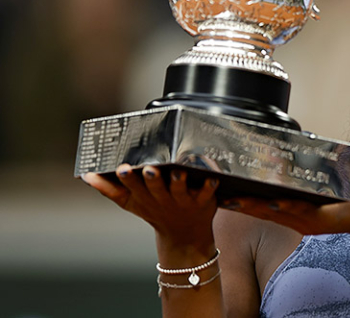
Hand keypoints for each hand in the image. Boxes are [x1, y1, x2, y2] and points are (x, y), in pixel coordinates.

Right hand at [82, 164, 218, 245]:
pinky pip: (207, 194)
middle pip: (156, 188)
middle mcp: (163, 199)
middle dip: (151, 179)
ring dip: (179, 182)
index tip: (121, 168)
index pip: (133, 187)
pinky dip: (209, 187)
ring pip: (180, 191)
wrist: (184, 235)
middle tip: (149, 168)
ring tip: (178, 172)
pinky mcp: (203, 201)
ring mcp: (183, 201)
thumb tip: (86, 175)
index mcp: (145, 197)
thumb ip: (109, 189)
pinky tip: (212, 178)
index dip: (127, 178)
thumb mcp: (131, 203)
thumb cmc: (155, 211)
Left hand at [219, 171, 349, 243]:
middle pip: (275, 214)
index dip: (285, 204)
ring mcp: (302, 226)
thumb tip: (321, 142)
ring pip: (270, 217)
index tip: (271, 200)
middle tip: (229, 197)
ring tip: (227, 199)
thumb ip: (341, 163)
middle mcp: (307, 223)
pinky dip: (258, 209)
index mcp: (322, 216)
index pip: (299, 209)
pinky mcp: (299, 225)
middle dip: (251, 206)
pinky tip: (243, 202)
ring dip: (248, 208)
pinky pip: (274, 217)